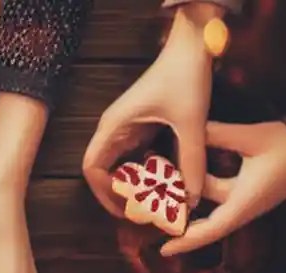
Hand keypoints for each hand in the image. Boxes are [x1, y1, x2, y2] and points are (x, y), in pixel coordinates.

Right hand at [83, 3, 221, 215]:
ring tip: (157, 200)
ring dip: (136, 185)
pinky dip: (148, 173)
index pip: (93, 168)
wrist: (191, 47)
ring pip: (121, 167)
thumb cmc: (184, 77)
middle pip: (104, 172)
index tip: (128, 208)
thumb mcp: (191, 122)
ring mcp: (127, 128)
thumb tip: (192, 199)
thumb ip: (192, 162)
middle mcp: (115, 129)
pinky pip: (137, 158)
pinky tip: (167, 179)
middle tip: (145, 212)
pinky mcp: (142, 127)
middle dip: (121, 195)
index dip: (105, 193)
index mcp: (114, 127)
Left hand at [159, 121, 285, 255]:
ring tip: (157, 196)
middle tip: (149, 219)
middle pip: (204, 223)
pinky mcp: (246, 190)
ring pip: (208, 207)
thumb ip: (217, 135)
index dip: (187, 241)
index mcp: (244, 202)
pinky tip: (181, 181)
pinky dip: (199, 192)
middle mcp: (242, 206)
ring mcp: (244, 200)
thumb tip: (189, 130)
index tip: (164, 251)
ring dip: (186, 204)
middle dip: (178, 224)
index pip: (211, 230)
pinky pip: (217, 195)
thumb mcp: (250, 137)